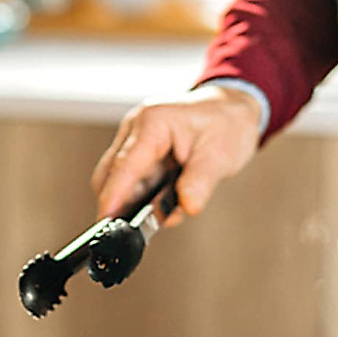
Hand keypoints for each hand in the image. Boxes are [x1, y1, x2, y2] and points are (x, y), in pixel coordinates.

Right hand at [91, 86, 263, 222]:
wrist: (230, 108)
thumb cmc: (226, 123)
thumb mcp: (220, 155)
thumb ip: (200, 183)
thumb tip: (187, 207)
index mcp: (154, 122)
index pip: (125, 164)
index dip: (114, 195)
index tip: (107, 221)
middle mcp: (136, 127)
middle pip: (110, 173)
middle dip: (119, 203)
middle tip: (136, 228)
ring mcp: (134, 138)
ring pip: (118, 179)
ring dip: (135, 200)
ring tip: (165, 209)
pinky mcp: (137, 150)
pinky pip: (130, 178)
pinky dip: (143, 195)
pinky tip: (164, 199)